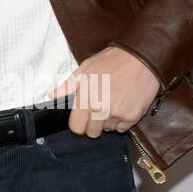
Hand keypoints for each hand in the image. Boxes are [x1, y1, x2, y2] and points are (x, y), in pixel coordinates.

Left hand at [46, 46, 161, 136]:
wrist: (140, 58)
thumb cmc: (111, 61)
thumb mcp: (85, 68)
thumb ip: (67, 86)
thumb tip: (52, 96)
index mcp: (86, 98)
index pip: (76, 128)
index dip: (79, 123)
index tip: (83, 118)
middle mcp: (100, 109)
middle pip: (92, 133)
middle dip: (94, 124)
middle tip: (99, 109)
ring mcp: (118, 114)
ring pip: (108, 130)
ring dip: (109, 121)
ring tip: (113, 102)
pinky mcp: (133, 116)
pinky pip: (123, 128)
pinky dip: (122, 120)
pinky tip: (124, 105)